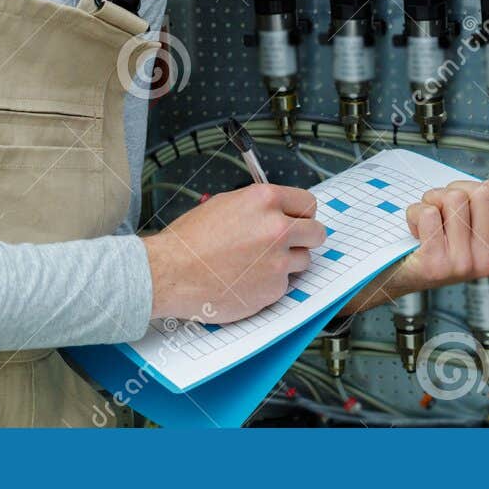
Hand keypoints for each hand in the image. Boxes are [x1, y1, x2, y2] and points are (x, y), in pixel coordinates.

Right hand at [143, 184, 323, 322]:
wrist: (171, 273)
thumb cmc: (190, 240)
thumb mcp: (225, 204)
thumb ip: (258, 207)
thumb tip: (277, 211)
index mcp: (265, 200)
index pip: (308, 202)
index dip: (303, 213)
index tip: (299, 220)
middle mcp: (277, 228)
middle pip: (316, 232)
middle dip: (305, 238)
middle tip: (290, 244)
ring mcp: (277, 260)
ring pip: (304, 260)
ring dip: (288, 263)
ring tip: (259, 264)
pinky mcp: (273, 288)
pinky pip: (285, 284)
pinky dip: (270, 284)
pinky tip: (247, 280)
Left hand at [338, 168, 488, 314]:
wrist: (404, 271)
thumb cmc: (441, 243)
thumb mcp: (477, 221)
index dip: (485, 188)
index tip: (472, 205)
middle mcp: (488, 259)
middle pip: (483, 192)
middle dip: (458, 191)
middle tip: (446, 212)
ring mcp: (463, 264)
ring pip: (453, 198)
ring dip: (433, 201)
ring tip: (432, 221)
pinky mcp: (436, 263)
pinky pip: (427, 212)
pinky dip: (415, 213)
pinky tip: (419, 232)